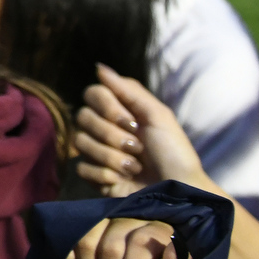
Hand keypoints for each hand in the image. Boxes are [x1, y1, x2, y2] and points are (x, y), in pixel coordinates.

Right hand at [73, 64, 211, 195]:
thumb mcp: (159, 115)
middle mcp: (105, 127)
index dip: (108, 107)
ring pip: (81, 143)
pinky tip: (123, 179)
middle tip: (137, 148)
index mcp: (120, 110)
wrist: (177, 191)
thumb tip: (99, 67)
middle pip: (82, 117)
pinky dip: (105, 175)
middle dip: (112, 135)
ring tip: (135, 166)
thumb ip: (129, 90)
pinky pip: (82, 167)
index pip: (92, 93)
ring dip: (112, 157)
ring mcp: (97, 152)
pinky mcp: (94, 175)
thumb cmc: (174, 152)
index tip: (132, 122)